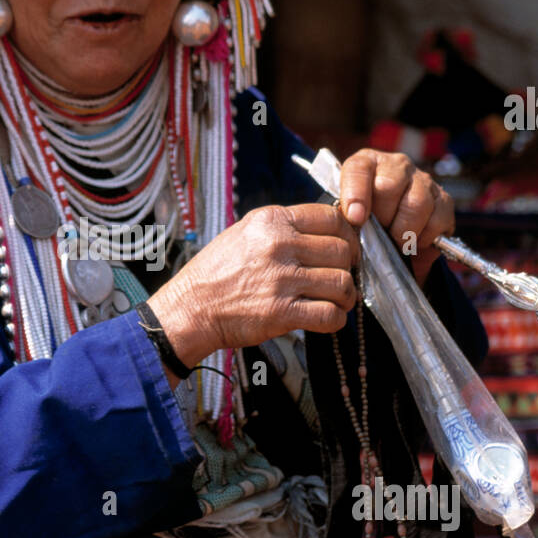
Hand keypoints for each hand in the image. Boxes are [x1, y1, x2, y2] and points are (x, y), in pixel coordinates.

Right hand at [148, 202, 359, 373]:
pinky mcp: (282, 313)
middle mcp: (278, 246)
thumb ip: (282, 228)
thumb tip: (323, 231)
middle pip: (341, 250)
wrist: (190, 308)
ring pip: (342, 283)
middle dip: (348, 266)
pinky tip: (327, 318)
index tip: (345, 248)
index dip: (346, 234)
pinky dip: (336, 319)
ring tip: (337, 300)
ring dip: (345, 295)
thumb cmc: (216, 272)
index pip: (331, 217)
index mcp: (271, 220)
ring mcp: (281, 280)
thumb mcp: (244, 232)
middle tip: (341, 277)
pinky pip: (330, 315)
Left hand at [338, 150, 454, 285]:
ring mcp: (423, 179)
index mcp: (367, 163)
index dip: (356, 195)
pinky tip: (415, 240)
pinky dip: (425, 237)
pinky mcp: (443, 198)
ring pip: (417, 204)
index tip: (356, 219)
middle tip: (378, 234)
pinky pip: (438, 219)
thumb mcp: (350, 213)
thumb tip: (354, 225)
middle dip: (381, 217)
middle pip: (388, 186)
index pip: (358, 169)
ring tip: (396, 242)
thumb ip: (348, 216)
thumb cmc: (368, 218)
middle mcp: (397, 165)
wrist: (395, 226)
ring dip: (404, 230)